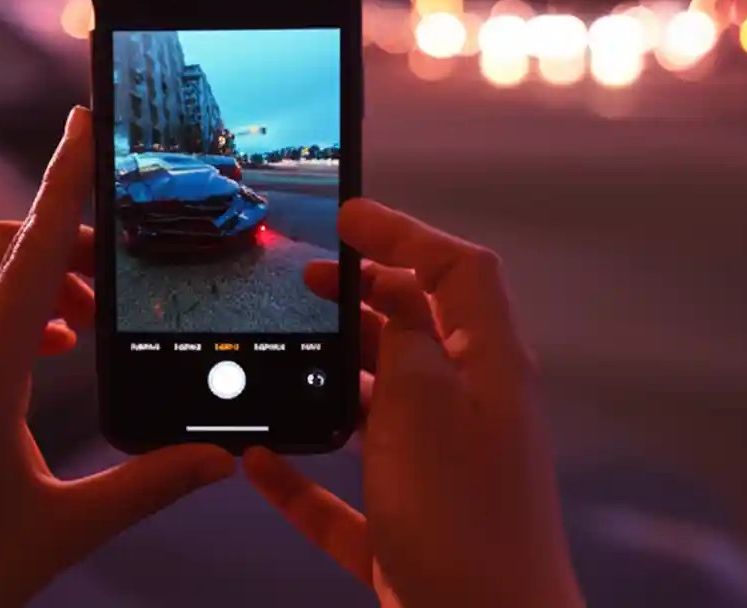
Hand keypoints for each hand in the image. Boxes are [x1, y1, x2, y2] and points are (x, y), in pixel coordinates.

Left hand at [0, 108, 234, 606]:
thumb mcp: (62, 530)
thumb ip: (148, 486)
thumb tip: (217, 457)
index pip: (33, 257)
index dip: (63, 183)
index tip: (83, 123)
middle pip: (2, 252)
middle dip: (63, 242)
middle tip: (114, 280)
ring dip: (35, 284)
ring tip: (82, 329)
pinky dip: (2, 317)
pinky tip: (34, 364)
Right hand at [244, 199, 582, 607]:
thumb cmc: (465, 519)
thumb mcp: (425, 404)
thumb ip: (405, 341)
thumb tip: (389, 303)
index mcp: (487, 369)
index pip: (458, 271)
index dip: (406, 233)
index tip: (347, 216)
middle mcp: (467, 413)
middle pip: (416, 331)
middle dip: (362, 298)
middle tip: (306, 284)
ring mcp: (437, 475)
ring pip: (382, 405)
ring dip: (332, 378)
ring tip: (280, 357)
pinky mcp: (407, 531)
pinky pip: (348, 491)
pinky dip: (304, 475)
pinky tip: (259, 465)